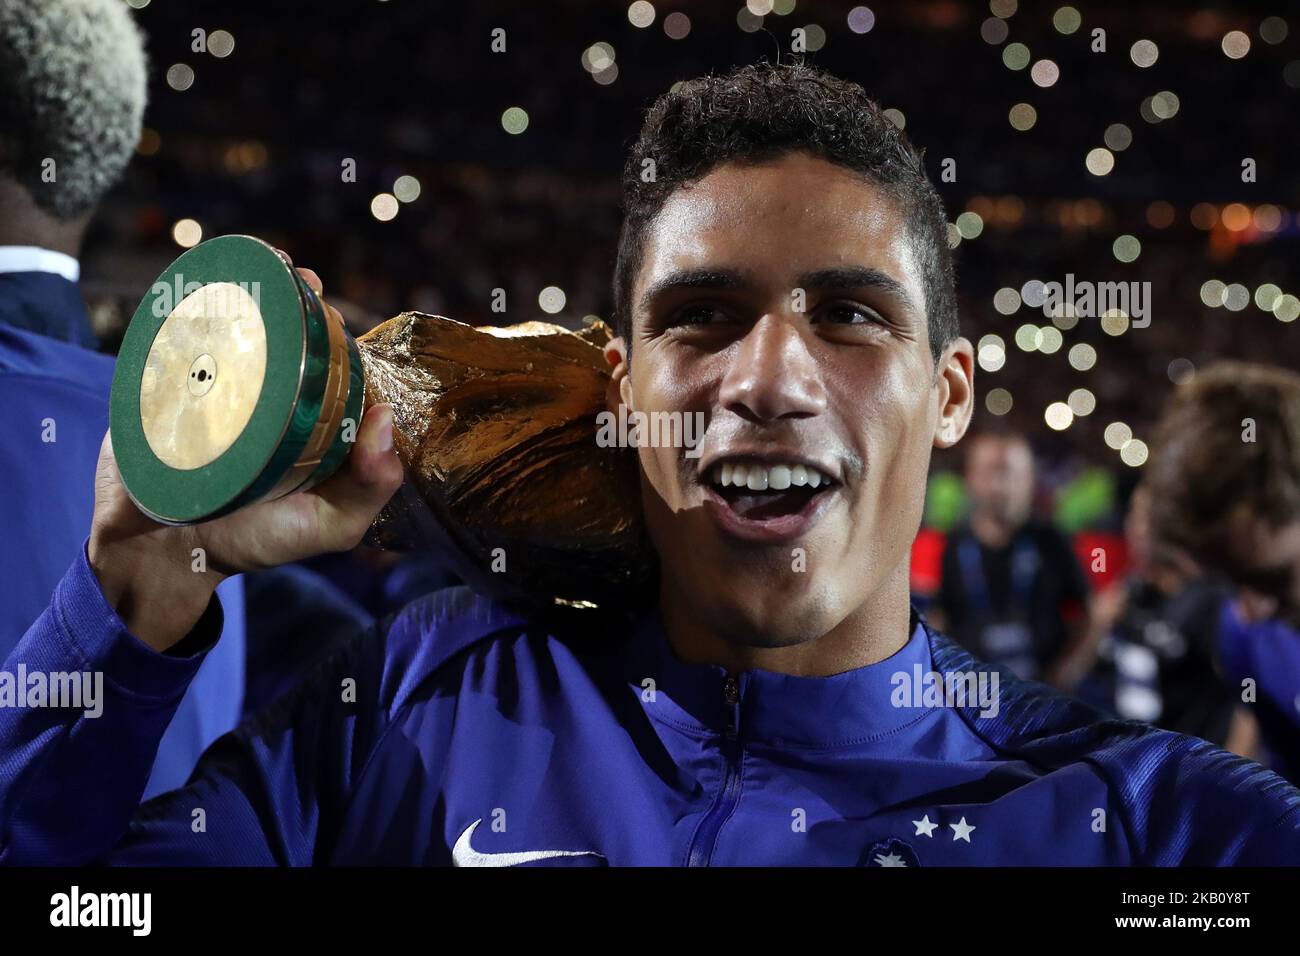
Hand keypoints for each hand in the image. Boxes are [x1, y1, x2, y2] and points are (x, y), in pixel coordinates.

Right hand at [88, 262, 403, 651]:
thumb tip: (386, 419)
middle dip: (305, 306)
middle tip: (305, 285)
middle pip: (295, 341)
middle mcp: (276, 401)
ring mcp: (226, 391)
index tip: (341, 321)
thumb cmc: (256, 539)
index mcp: (317, 425)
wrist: (161, 553)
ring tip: (275, 273)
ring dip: (264, 294)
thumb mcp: (329, 525)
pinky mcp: (175, 385)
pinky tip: (220, 285)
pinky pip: (192, 340)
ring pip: (249, 332)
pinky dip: (206, 307)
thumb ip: (369, 487)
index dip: (345, 342)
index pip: (339, 371)